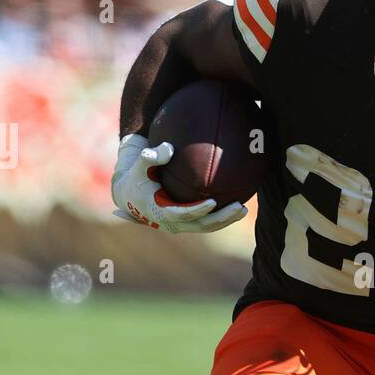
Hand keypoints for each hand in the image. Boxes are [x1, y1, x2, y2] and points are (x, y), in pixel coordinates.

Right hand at [110, 134, 246, 232]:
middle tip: (240, 207)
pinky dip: (221, 216)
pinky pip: (207, 222)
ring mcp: (181, 225)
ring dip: (226, 220)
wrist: (130, 196)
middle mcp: (172, 223)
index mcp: (160, 212)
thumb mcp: (139, 166)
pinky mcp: (187, 223)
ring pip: (207, 227)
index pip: (182, 214)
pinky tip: (238, 205)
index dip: (198, 210)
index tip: (213, 202)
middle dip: (221, 218)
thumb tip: (168, 147)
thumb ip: (151, 157)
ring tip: (244, 209)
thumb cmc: (136, 177)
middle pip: (201, 225)